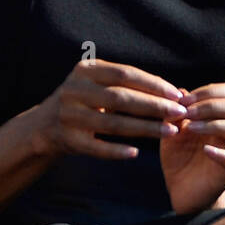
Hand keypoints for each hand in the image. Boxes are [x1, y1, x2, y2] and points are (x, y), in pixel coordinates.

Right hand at [36, 59, 187, 159]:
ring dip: (145, 128)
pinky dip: (116, 151)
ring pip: (113, 124)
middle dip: (154, 106)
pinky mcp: (68, 139)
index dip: (153, 84)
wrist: (44, 125)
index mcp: (84, 71)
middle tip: (180, 113)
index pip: (124, 74)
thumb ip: (130, 85)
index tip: (177, 94)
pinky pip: (97, 147)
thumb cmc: (84, 101)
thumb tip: (176, 93)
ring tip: (170, 131)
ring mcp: (69, 116)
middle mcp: (74, 91)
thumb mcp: (98, 83)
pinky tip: (135, 153)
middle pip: (121, 98)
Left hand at [159, 83, 224, 213]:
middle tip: (189, 112)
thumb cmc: (179, 156)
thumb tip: (181, 91)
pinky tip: (205, 150)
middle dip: (215, 105)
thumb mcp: (171, 130)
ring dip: (217, 125)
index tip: (186, 99)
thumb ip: (176, 112)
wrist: (180, 189)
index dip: (212, 91)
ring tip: (190, 128)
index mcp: (222, 118)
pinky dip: (222, 153)